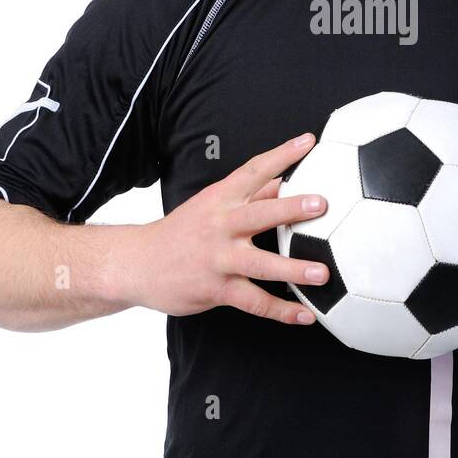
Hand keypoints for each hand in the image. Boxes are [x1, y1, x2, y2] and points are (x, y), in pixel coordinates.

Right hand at [114, 132, 328, 321]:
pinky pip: (254, 301)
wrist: (136, 263)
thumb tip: (285, 179)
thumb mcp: (210, 205)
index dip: (281, 154)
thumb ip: (249, 195)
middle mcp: (221, 225)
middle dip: (291, 209)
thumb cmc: (181, 232)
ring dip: (293, 269)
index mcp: (220, 199)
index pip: (253, 171)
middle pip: (259, 214)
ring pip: (260, 264)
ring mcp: (219, 259)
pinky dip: (280, 310)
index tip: (308, 141)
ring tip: (322, 273)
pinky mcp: (217, 289)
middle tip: (321, 205)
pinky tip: (304, 315)